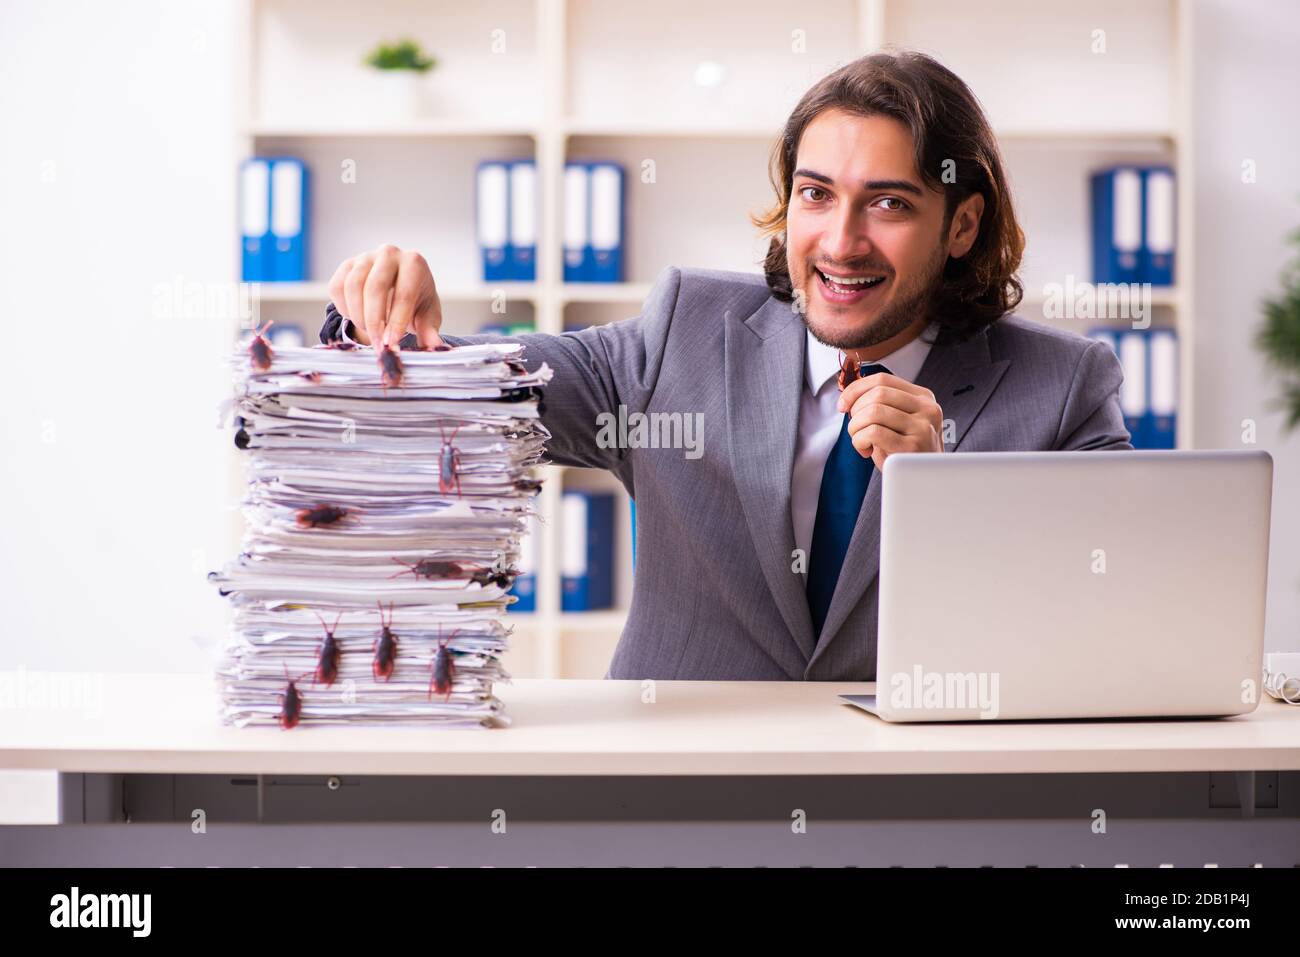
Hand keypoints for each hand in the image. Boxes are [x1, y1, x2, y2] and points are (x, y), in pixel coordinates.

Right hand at [326, 244, 442, 348]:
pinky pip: (337, 287)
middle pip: (375, 287)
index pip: (404, 294)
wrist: (398, 286)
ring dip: (358, 315)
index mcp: (414, 263)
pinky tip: (357, 317)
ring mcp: (366, 257)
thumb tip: (435, 348)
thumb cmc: (416, 301)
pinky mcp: (347, 264)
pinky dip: (343, 308)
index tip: (391, 344)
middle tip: (377, 344)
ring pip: (353, 286)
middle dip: (374, 321)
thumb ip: (430, 332)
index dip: (396, 322)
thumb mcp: (428, 316)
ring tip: (369, 331)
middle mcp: (389, 254)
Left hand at [836, 372, 944, 470]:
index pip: (882, 379)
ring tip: (860, 440)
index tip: (842, 405)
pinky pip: (873, 432)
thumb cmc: (903, 452)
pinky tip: (865, 451)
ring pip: (873, 411)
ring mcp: (923, 427)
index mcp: (923, 397)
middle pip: (877, 393)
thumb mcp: (896, 423)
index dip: (856, 389)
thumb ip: (880, 404)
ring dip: (856, 427)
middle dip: (856, 410)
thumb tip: (847, 394)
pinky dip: (860, 441)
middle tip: (855, 428)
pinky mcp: (913, 447)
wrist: (924, 481)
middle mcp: (927, 409)